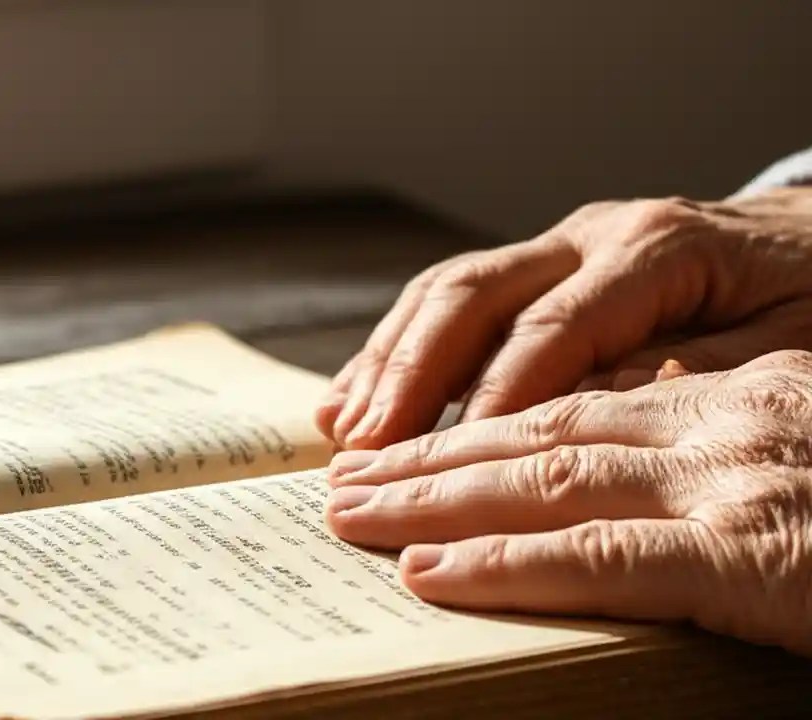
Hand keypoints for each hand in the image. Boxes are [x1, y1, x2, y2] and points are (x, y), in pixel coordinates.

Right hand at [317, 187, 811, 449]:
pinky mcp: (540, 270)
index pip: (553, 328)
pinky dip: (399, 353)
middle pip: (473, 296)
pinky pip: (452, 305)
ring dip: (388, 364)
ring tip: (344, 432)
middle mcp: (591, 236)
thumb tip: (596, 415)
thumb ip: (700, 374)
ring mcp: (558, 247)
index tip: (453, 463)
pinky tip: (357, 399)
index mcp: (656, 250)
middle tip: (368, 449)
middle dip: (411, 375)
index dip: (495, 397)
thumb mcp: (793, 345)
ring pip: (446, 294)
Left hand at [324, 350, 811, 655]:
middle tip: (346, 476)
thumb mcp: (808, 454)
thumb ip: (715, 452)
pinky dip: (504, 562)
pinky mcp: (751, 551)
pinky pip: (601, 555)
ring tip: (351, 514)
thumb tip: (618, 479)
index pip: (574, 403)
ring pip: (546, 477)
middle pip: (536, 427)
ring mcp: (733, 479)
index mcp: (736, 394)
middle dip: (426, 453)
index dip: (475, 426)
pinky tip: (428, 571)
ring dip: (432, 496)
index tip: (401, 447)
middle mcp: (720, 420)